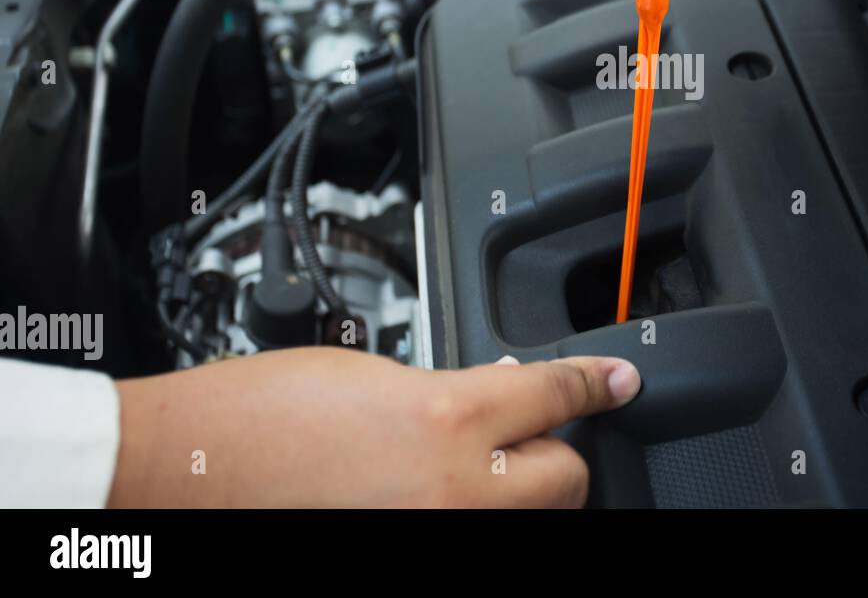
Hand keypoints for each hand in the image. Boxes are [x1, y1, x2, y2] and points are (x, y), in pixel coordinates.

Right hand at [108, 348, 639, 506]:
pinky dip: (473, 517)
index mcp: (444, 417)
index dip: (595, 382)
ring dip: (517, 491)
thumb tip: (497, 394)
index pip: (555, 393)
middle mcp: (455, 493)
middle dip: (554, 449)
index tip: (618, 380)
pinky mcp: (408, 562)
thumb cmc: (256, 415)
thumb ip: (451, 388)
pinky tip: (437, 496)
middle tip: (525, 431)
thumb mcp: (373, 371)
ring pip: (530, 520)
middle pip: (568, 476)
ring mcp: (435, 539)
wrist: (183, 473)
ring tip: (470, 468)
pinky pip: (476, 541)